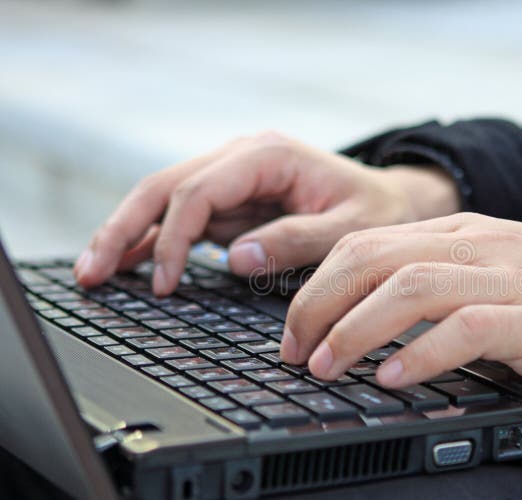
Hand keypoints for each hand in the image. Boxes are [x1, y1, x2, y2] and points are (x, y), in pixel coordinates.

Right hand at [73, 131, 459, 294]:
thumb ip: (296, 241)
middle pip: (165, 186)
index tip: (165, 283)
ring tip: (92, 271)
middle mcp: (242, 158)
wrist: (392, 200)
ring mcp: (233, 177)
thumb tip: (234, 259)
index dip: (174, 237)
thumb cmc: (377, 211)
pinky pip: (184, 217)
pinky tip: (128, 263)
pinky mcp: (233, 199)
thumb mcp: (350, 229)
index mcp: (267, 155)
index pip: (199, 191)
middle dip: (124, 227)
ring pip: (164, 199)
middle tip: (91, 271)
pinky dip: (154, 240)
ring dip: (127, 233)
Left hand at [281, 213, 521, 386]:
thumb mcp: (500, 267)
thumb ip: (445, 279)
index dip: (317, 284)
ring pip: (407, 288)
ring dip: (354, 330)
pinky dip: (419, 354)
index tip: (295, 327)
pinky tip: (391, 378)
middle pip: (372, 259)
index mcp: (463, 231)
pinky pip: (464, 329)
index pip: (367, 243)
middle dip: (317, 304)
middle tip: (294, 350)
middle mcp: (477, 246)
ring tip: (325, 366)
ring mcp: (506, 279)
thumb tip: (379, 316)